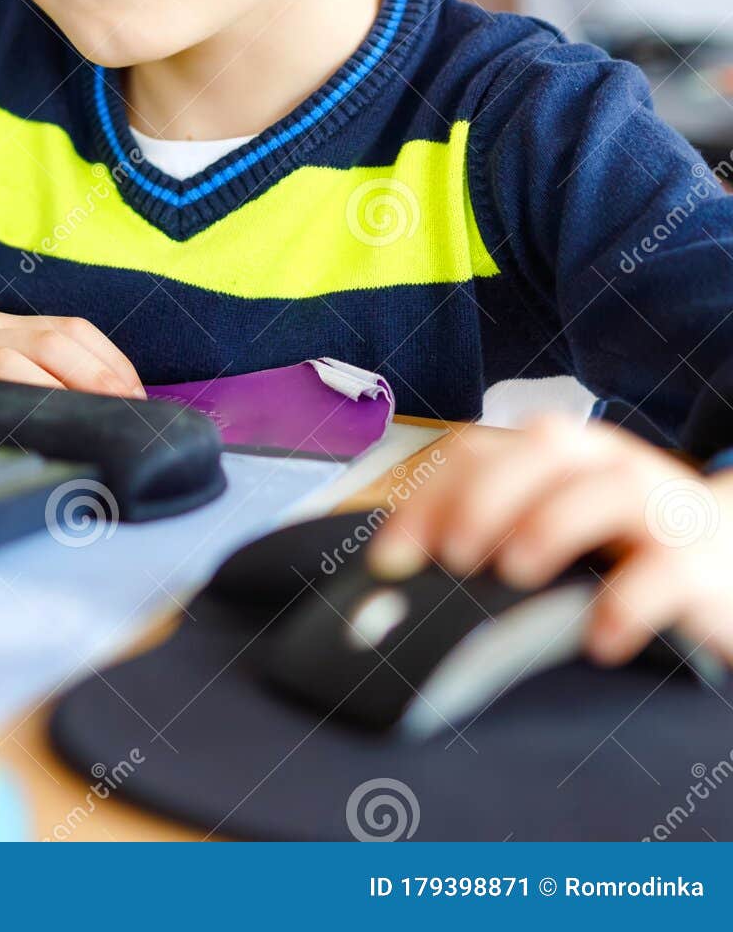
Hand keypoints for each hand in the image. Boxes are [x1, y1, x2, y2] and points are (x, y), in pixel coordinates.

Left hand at [366, 415, 732, 664]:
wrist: (732, 563)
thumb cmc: (622, 547)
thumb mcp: (553, 526)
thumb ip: (486, 536)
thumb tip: (399, 581)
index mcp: (560, 452)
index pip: (481, 449)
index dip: (429, 497)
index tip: (391, 558)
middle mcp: (608, 462)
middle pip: (543, 450)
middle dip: (485, 498)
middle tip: (450, 556)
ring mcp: (659, 505)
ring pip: (607, 490)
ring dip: (550, 525)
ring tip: (513, 573)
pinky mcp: (701, 563)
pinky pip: (665, 572)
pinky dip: (626, 604)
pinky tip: (597, 640)